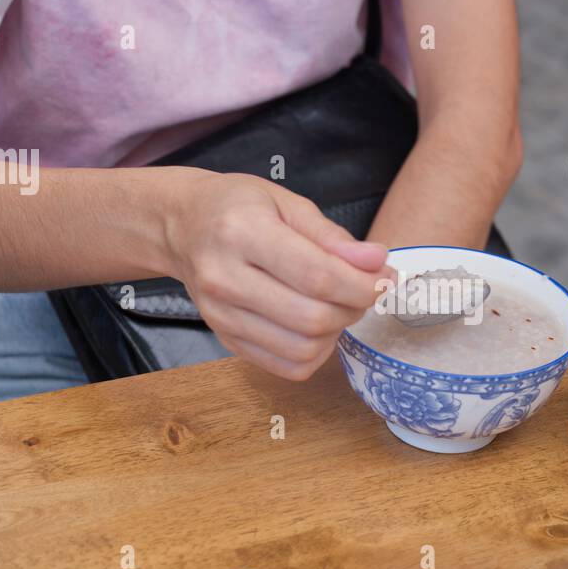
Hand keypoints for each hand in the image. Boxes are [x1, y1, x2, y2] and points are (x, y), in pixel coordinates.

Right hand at [162, 172, 387, 379]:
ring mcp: (220, 315)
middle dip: (354, 308)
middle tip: (363, 289)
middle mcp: (224, 278)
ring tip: (338, 304)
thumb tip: (377, 263)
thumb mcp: (287, 203)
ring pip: (302, 348)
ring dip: (336, 332)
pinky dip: (315, 352)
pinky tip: (316, 325)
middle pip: (312, 318)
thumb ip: (333, 237)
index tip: (386, 278)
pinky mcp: (225, 338)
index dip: (364, 285)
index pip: (317, 276)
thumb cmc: (238, 207)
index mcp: (241, 232)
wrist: (182, 226)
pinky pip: (286, 366)